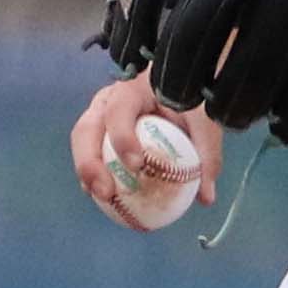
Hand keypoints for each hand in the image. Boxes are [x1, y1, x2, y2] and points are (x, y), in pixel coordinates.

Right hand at [70, 76, 223, 229]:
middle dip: (89, 163)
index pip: (119, 111)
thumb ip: (206, 154)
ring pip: (82, 144)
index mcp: (132, 90)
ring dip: (88, 174)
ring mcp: (99, 117)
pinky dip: (95, 178)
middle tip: (106, 192)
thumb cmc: (189, 102)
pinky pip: (92, 157)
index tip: (137, 165)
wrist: (179, 86)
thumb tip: (205, 197)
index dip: (122, 137)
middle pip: (86, 130)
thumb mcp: (203, 122)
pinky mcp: (99, 135)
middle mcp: (108, 101)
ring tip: (104, 198)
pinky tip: (109, 202)